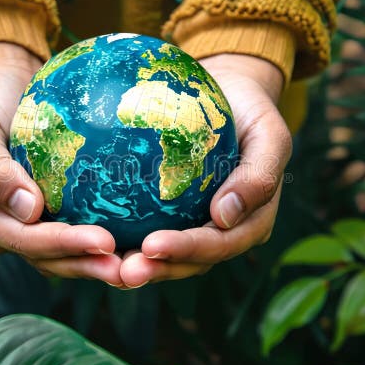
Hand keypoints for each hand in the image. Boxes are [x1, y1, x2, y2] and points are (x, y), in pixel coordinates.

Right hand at [0, 42, 122, 285]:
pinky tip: (136, 240)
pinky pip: (75, 229)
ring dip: (95, 263)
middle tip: (126, 267)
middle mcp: (1, 228)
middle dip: (85, 265)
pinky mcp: (48, 213)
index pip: (23, 240)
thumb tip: (30, 210)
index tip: (104, 240)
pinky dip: (101, 238)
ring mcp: (24, 224)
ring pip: (62, 255)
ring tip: (135, 266)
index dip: (63, 245)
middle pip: (45, 258)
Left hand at [119, 54, 291, 286]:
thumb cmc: (253, 111)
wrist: (231, 92)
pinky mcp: (173, 213)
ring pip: (168, 256)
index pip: (220, 244)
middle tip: (123, 271)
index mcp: (252, 221)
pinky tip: (94, 238)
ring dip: (139, 265)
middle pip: (191, 261)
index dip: (187, 250)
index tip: (152, 245)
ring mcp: (197, 225)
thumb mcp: (270, 135)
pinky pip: (148, 229)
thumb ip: (259, 175)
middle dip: (158, 270)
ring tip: (106, 268)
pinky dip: (126, 239)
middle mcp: (225, 231)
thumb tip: (225, 217)